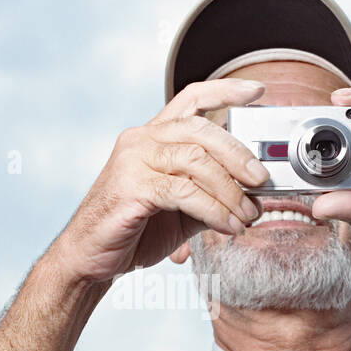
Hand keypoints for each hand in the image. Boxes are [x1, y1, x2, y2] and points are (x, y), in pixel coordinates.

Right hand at [50, 79, 270, 283]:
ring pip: (196, 161)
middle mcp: (142, 140)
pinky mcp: (132, 187)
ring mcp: (134, 160)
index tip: (257, 91)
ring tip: (246, 215)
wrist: (90, 258)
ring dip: (230, 190)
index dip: (226, 91)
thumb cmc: (132, 230)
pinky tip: (227, 226)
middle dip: (239, 155)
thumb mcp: (183, 211)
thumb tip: (254, 201)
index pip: (191, 99)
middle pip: (202, 130)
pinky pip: (184, 192)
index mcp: (153, 137)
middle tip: (261, 179)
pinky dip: (213, 210)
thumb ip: (215, 199)